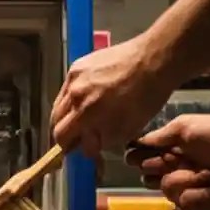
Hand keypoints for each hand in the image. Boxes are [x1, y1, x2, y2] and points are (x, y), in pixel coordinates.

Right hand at [50, 37, 174, 158]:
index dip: (67, 147)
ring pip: (59, 104)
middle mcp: (74, 94)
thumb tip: (87, 145)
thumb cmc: (145, 98)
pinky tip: (88, 98)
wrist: (154, 60)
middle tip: (78, 135)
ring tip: (83, 117)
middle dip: (65, 131)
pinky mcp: (78, 65)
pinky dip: (73, 98)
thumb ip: (100, 141)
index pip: (61, 137)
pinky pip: (67, 88)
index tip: (77, 149)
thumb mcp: (126, 130)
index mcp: (85, 113)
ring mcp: (74, 77)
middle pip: (55, 120)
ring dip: (67, 115)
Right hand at [126, 114, 209, 209]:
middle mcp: (180, 169)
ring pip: (168, 193)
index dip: (139, 160)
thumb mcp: (184, 127)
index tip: (136, 159)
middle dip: (159, 171)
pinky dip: (199, 195)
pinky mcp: (205, 204)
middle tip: (177, 162)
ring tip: (206, 172)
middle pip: (150, 179)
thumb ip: (158, 136)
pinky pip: (187, 205)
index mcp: (174, 149)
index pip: (145, 158)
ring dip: (185, 181)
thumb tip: (135, 142)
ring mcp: (192, 188)